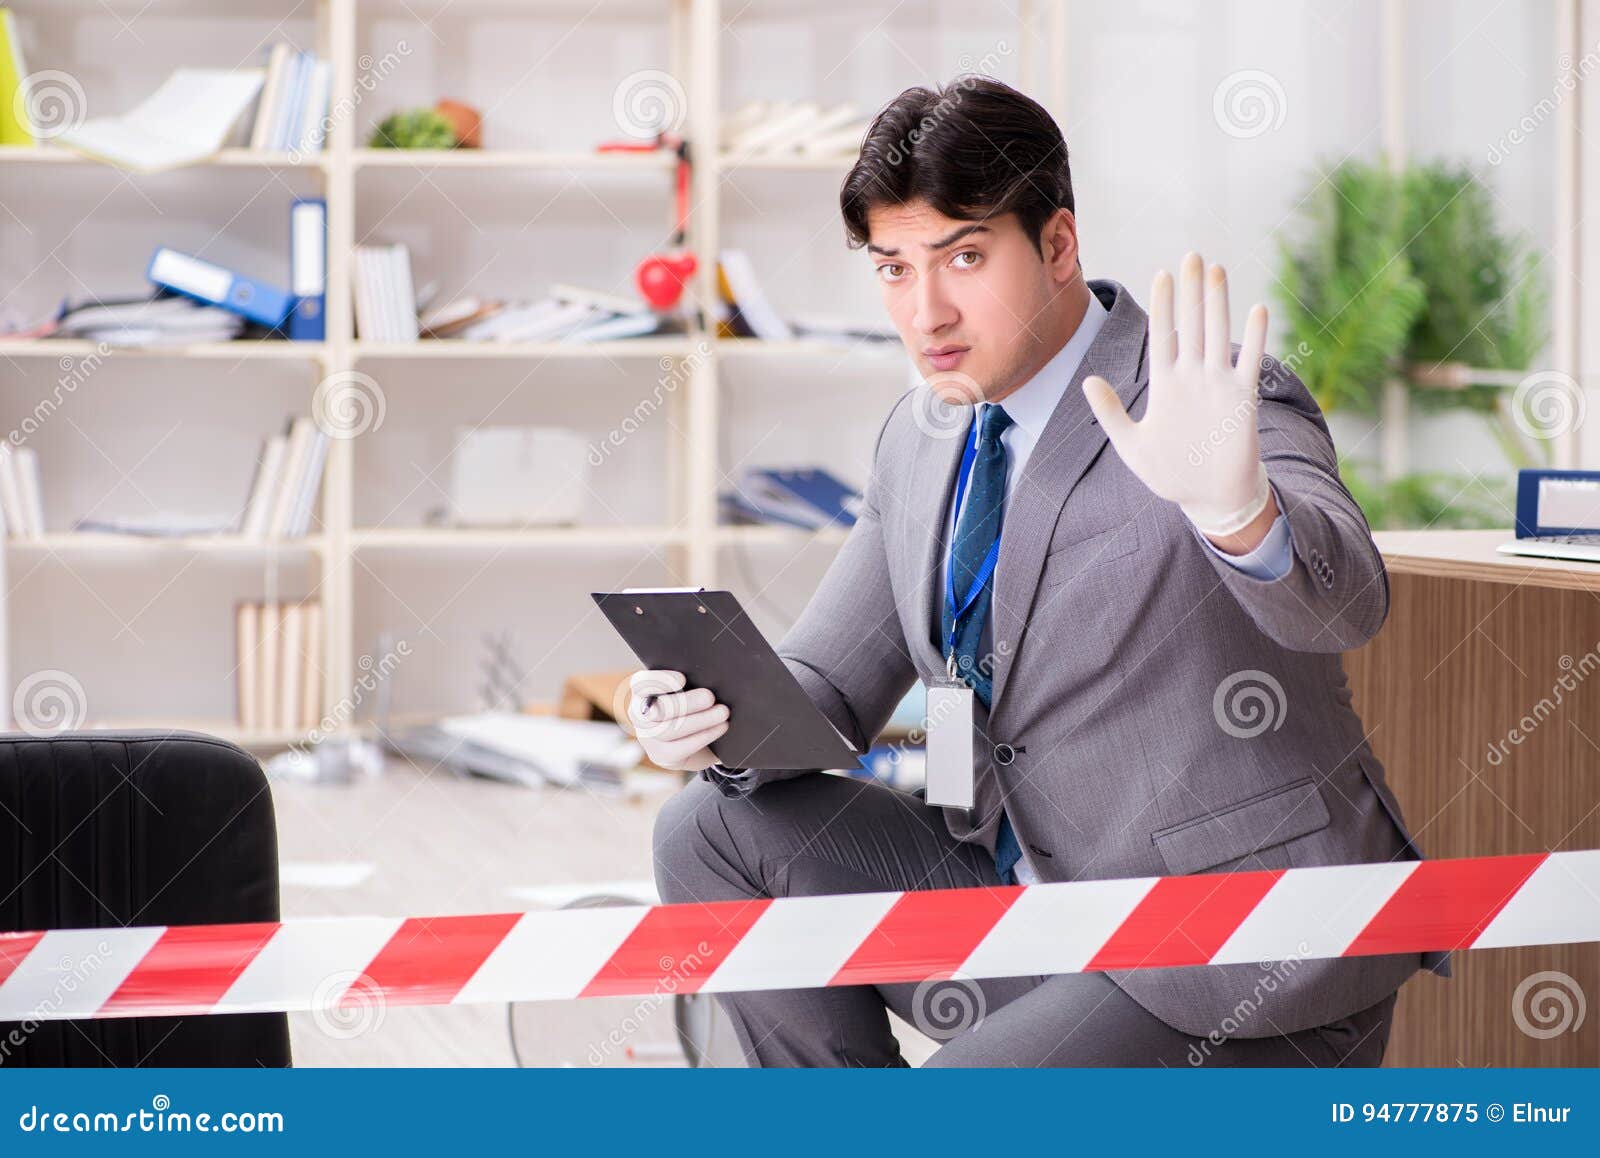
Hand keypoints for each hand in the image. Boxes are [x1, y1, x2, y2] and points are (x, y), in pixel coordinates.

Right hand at [625, 669, 729, 772]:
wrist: (697, 737)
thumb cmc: (694, 703)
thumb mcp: (690, 688)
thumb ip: (693, 679)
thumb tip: (714, 674)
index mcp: (643, 691)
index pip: (641, 683)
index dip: (659, 680)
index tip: (683, 678)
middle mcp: (640, 714)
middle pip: (657, 709)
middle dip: (686, 703)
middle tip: (710, 697)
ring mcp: (648, 737)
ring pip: (667, 731)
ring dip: (699, 720)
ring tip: (723, 712)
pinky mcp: (661, 755)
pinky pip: (680, 748)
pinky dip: (703, 736)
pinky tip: (721, 727)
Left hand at [1082, 253, 1271, 537]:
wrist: (1209, 499)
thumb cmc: (1170, 474)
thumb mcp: (1131, 444)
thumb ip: (1111, 412)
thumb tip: (1087, 380)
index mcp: (1165, 384)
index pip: (1163, 335)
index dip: (1163, 306)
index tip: (1161, 274)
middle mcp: (1193, 377)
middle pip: (1192, 325)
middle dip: (1191, 291)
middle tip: (1192, 255)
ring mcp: (1219, 384)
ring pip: (1218, 334)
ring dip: (1218, 303)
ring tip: (1216, 270)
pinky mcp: (1242, 399)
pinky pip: (1249, 362)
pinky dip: (1254, 338)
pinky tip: (1256, 309)